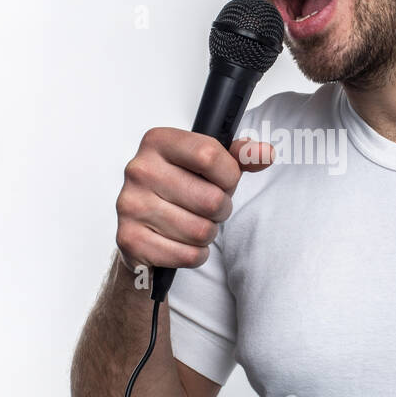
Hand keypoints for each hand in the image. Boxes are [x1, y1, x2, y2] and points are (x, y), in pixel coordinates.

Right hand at [115, 128, 274, 273]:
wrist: (142, 225)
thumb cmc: (180, 188)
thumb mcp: (208, 164)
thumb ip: (239, 155)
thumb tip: (265, 153)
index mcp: (157, 142)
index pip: (210, 155)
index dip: (229, 175)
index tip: (224, 181)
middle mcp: (139, 170)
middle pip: (210, 199)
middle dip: (220, 210)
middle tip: (208, 209)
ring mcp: (130, 205)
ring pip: (201, 231)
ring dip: (207, 234)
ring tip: (193, 224)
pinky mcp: (130, 239)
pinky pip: (187, 255)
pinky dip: (195, 254)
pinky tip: (182, 243)